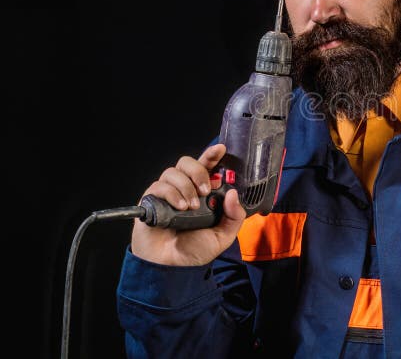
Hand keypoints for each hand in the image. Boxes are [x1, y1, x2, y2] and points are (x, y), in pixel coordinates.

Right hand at [131, 144, 246, 265]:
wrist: (171, 267)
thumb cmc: (194, 251)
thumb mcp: (223, 235)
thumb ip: (234, 216)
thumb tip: (233, 194)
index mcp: (202, 193)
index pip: (206, 167)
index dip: (211, 155)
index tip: (220, 149)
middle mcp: (183, 189)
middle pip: (187, 162)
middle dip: (198, 171)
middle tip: (205, 189)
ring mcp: (166, 194)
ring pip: (172, 172)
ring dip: (185, 186)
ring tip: (191, 207)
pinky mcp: (151, 201)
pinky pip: (158, 186)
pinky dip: (171, 193)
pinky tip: (179, 207)